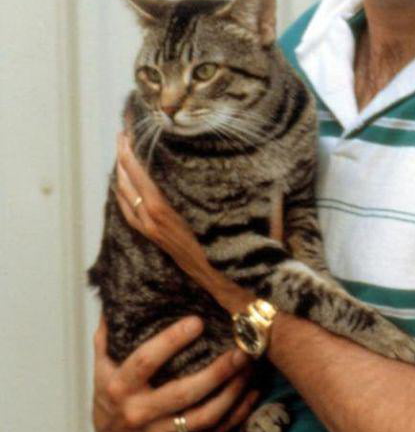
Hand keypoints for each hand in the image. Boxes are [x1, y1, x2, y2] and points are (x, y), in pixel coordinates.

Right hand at [93, 314, 258, 431]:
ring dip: (231, 392)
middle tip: (239, 349)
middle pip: (182, 393)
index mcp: (120, 386)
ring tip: (249, 366)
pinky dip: (237, 413)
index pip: (146, 361)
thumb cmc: (111, 388)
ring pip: (203, 417)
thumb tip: (117, 296)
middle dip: (215, 372)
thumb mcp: (103, 361)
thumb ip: (110, 331)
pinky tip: (252, 391)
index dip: (171, 341)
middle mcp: (140, 412)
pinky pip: (214, 431)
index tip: (197, 321)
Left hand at [114, 132, 252, 313]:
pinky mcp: (163, 246)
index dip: (134, 162)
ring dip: (121, 179)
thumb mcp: (258, 224)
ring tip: (120, 155)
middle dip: (123, 161)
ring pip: (128, 206)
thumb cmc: (249, 260)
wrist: (243, 297)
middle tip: (121, 134)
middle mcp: (164, 230)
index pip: (146, 188)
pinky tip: (126, 191)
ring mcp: (161, 239)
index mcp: (179, 222)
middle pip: (131, 191)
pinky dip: (125, 201)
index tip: (130, 136)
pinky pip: (133, 220)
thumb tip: (278, 179)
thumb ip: (265, 202)